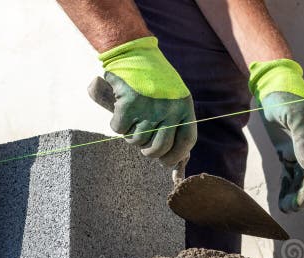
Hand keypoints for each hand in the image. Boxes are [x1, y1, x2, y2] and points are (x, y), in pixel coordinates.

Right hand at [97, 36, 196, 167]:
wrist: (132, 50)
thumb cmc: (152, 76)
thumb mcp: (173, 96)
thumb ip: (174, 120)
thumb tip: (172, 156)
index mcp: (184, 106)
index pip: (186, 142)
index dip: (175, 157)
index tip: (165, 162)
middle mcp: (169, 109)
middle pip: (159, 147)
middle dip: (148, 152)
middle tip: (143, 146)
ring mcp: (149, 108)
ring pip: (137, 140)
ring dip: (131, 135)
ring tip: (132, 121)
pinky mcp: (129, 105)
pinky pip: (120, 129)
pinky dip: (117, 125)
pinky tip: (119, 112)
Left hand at [250, 60, 303, 212]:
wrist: (272, 85)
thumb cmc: (287, 97)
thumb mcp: (296, 115)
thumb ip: (303, 140)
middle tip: (294, 208)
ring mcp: (302, 150)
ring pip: (301, 177)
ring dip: (295, 193)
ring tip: (286, 209)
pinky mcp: (288, 152)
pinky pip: (289, 174)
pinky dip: (286, 187)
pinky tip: (282, 201)